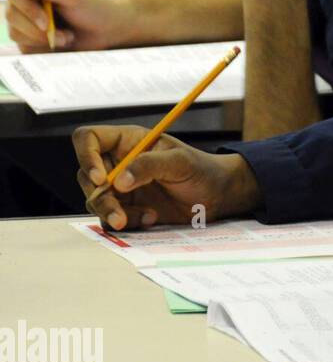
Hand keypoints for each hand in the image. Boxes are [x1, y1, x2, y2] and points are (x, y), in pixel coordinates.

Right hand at [3, 0, 133, 50]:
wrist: (110, 27)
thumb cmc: (95, 6)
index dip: (26, 7)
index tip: (45, 21)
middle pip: (10, 13)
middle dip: (36, 29)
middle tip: (62, 33)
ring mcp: (26, 15)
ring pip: (15, 31)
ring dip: (42, 39)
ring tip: (66, 37)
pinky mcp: (30, 34)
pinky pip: (23, 45)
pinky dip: (43, 47)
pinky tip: (62, 42)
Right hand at [73, 125, 261, 229]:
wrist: (217, 196)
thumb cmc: (202, 170)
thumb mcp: (180, 161)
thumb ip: (149, 165)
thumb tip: (118, 180)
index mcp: (127, 142)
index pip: (88, 139)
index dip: (86, 156)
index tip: (101, 179)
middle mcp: (117, 163)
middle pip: (86, 176)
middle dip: (101, 197)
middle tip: (119, 213)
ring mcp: (120, 188)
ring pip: (95, 201)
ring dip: (114, 213)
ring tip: (148, 216)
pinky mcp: (126, 208)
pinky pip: (110, 218)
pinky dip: (127, 222)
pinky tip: (152, 218)